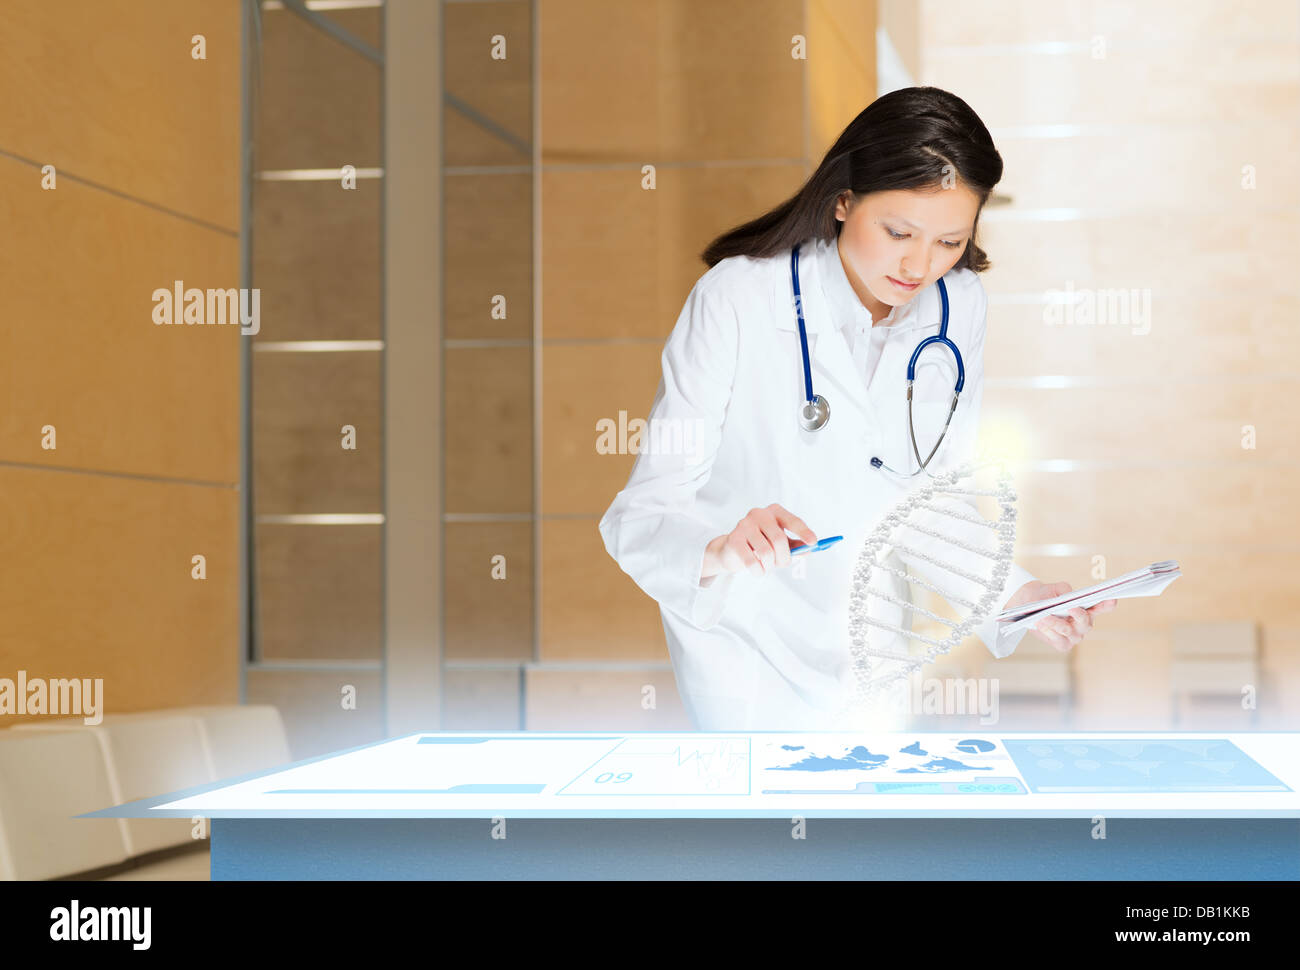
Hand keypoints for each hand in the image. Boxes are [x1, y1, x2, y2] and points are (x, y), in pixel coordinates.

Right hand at [700, 504, 816, 581]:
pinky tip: (757, 570)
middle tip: (782, 564)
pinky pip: (751, 561)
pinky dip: (758, 571)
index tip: (814, 543)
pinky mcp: (734, 539)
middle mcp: (759, 514)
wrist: (731, 551)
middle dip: (784, 557)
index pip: (792, 521)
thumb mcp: (780, 544)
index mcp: (775, 511)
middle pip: (779, 539)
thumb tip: (810, 550)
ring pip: (765, 552)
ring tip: (767, 567)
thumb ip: (796, 546)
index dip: (804, 532)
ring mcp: (744, 525)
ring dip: (770, 566)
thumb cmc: (761, 545)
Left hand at [1001, 580, 1117, 652]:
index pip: (1101, 608)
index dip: (1107, 605)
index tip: (1111, 599)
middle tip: (1071, 608)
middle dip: (1079, 616)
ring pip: (1070, 633)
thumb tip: (1069, 598)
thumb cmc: (1046, 595)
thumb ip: (1064, 591)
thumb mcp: (1055, 589)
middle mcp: (1083, 624)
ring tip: (1044, 617)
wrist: (1028, 605)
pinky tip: (1041, 624)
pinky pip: (1059, 641)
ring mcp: (1074, 636)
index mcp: (1086, 609)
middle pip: (1086, 623)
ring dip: (1057, 624)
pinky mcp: (1063, 644)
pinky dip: (1049, 632)